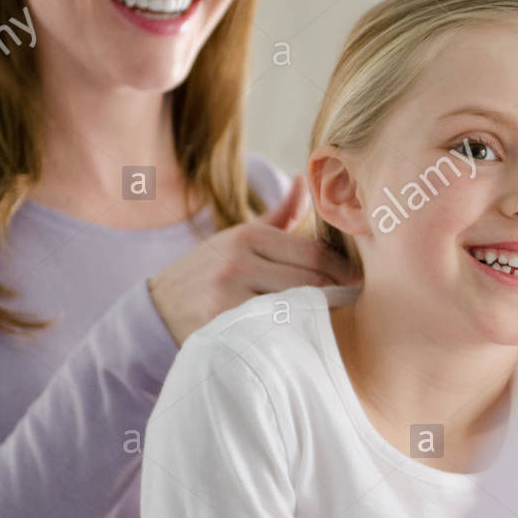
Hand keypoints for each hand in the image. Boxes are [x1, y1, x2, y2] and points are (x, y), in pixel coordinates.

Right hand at [148, 175, 356, 345]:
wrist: (156, 311)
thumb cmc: (210, 272)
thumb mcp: (239, 238)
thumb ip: (280, 215)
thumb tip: (306, 180)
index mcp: (248, 237)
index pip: (315, 253)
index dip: (343, 269)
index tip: (361, 280)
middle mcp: (237, 261)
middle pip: (311, 280)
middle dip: (338, 293)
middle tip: (357, 303)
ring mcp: (228, 294)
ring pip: (296, 306)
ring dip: (319, 315)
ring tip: (336, 321)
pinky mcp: (222, 325)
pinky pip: (274, 330)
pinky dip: (293, 333)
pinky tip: (303, 337)